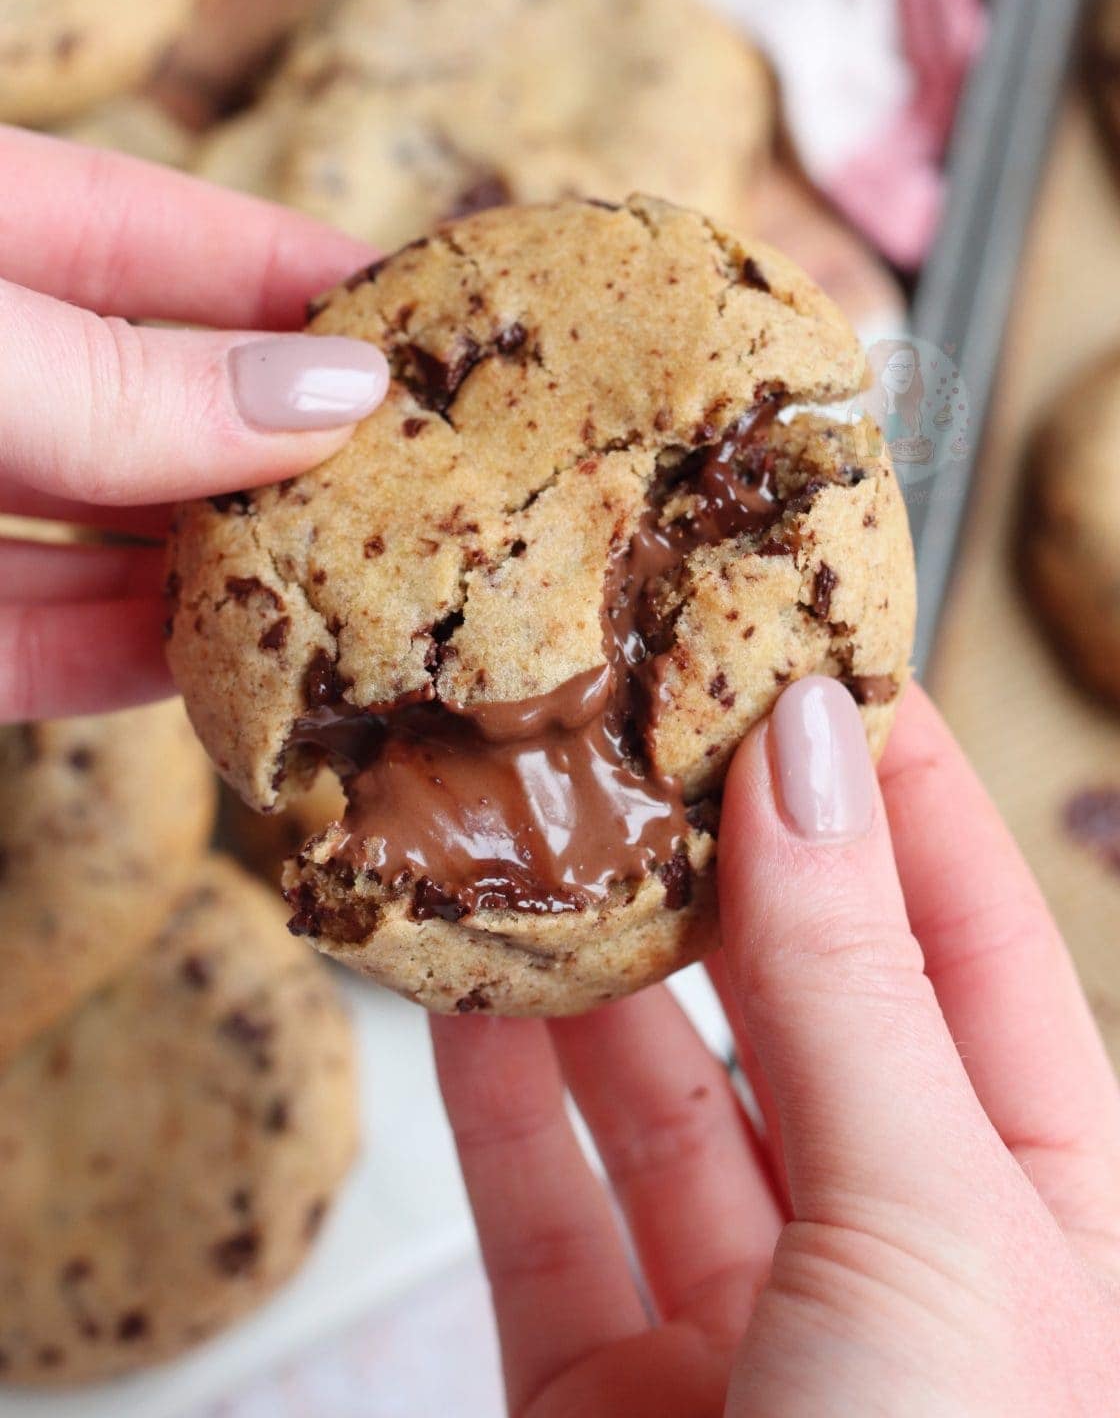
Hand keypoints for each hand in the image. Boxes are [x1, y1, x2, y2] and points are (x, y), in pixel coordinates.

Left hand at [0, 126, 387, 721]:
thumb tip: (332, 396)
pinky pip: (33, 647)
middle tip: (424, 480)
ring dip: (221, 569)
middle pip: (147, 398)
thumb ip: (114, 380)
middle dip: (277, 438)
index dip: (286, 268)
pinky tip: (225, 677)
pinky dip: (123, 663)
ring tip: (362, 595)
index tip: (423, 312)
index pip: (150, 230)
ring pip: (100, 536)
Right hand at [433, 680, 1119, 1416]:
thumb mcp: (929, 1226)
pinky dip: (493, 1095)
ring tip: (530, 827)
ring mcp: (747, 1323)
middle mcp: (899, 1252)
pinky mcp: (599, 1387)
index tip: (807, 659)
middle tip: (641, 724)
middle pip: (801, 1002)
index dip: (897, 789)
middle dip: (719, 859)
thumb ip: (851, 987)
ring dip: (590, 967)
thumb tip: (809, 753)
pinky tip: (460, 986)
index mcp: (1047, 1207)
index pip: (974, 938)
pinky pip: (538, 1208)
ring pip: (655, 1098)